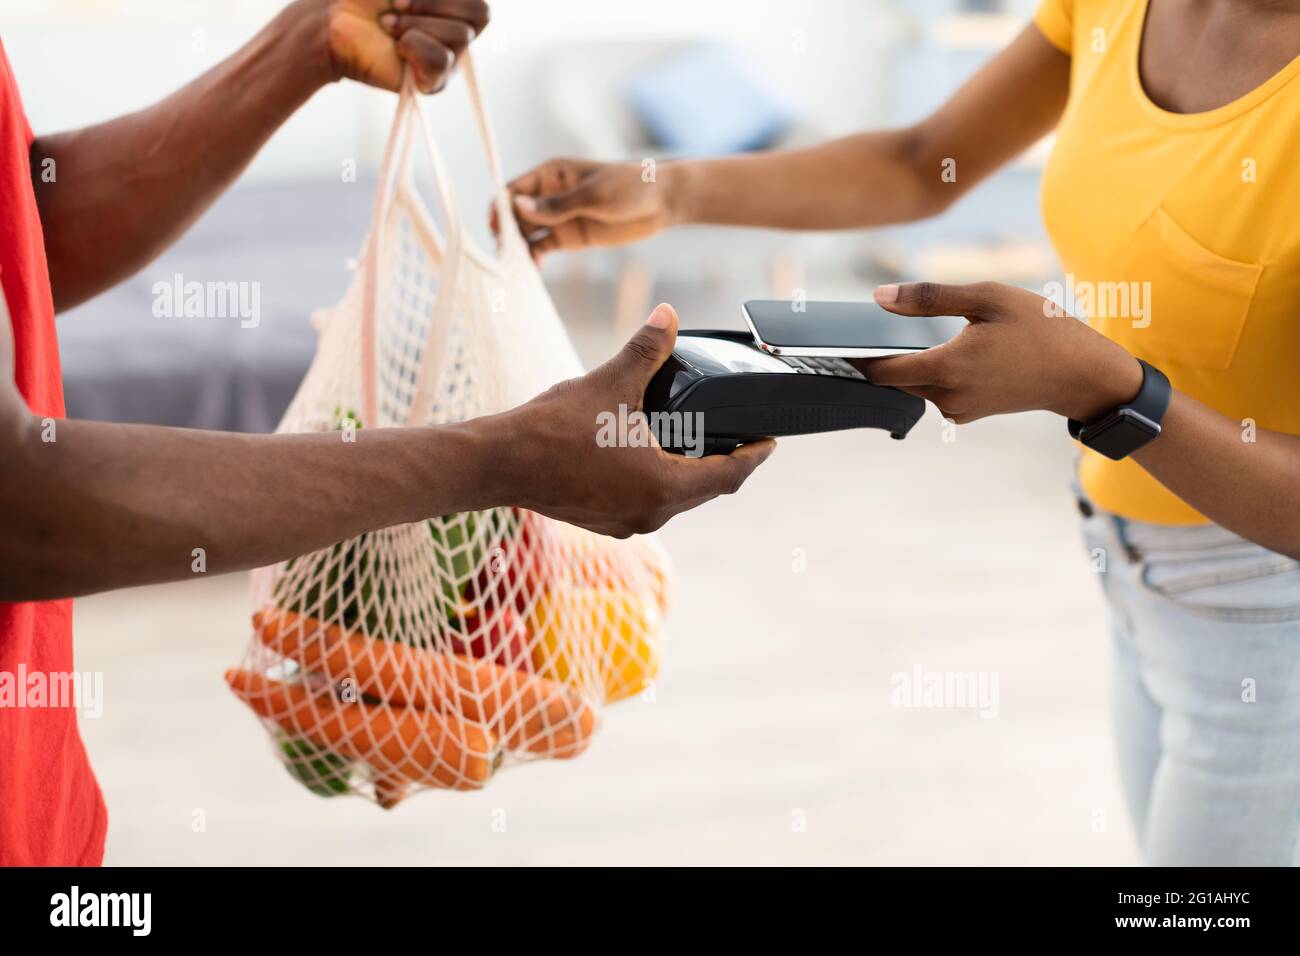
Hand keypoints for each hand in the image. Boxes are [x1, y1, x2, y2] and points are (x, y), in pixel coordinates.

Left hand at [318, 0, 488, 92]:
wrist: (334, 19)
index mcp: (455, 10)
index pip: (482, 6)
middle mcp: (457, 36)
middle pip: (479, 15)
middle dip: (432, 4)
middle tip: (396, 8)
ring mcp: (447, 61)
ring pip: (460, 37)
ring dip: (416, 24)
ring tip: (389, 26)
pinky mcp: (432, 83)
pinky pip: (441, 60)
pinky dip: (414, 46)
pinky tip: (397, 49)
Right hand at [488, 304, 775, 536]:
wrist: (499, 464)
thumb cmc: (553, 429)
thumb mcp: (609, 382)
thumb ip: (646, 349)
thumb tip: (668, 314)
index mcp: (664, 485)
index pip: (729, 476)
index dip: (754, 456)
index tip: (769, 442)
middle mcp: (651, 513)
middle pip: (707, 491)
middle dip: (726, 464)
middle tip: (740, 437)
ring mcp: (627, 522)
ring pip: (678, 500)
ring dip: (691, 475)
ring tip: (700, 445)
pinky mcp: (604, 522)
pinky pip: (648, 504)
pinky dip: (660, 482)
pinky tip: (652, 460)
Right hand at [498, 158, 680, 263]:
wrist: (661, 202)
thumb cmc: (629, 187)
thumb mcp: (593, 195)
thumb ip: (556, 205)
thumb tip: (517, 206)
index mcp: (550, 175)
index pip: (513, 190)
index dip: (500, 208)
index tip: (496, 229)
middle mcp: (548, 195)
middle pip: (514, 215)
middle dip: (505, 233)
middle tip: (504, 255)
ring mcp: (558, 217)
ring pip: (526, 233)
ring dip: (517, 249)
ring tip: (515, 267)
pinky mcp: (569, 237)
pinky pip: (542, 247)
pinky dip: (534, 258)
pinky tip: (533, 270)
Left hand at [853, 281, 1143, 423]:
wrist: (1082, 374)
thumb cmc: (1041, 329)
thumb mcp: (988, 297)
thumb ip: (929, 298)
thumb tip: (879, 297)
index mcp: (946, 368)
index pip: (879, 370)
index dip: (857, 355)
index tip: (841, 339)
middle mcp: (946, 396)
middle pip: (892, 379)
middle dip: (882, 355)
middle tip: (877, 326)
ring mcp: (957, 409)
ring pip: (914, 385)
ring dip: (910, 362)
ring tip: (916, 332)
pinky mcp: (967, 412)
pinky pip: (935, 391)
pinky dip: (933, 372)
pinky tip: (948, 348)